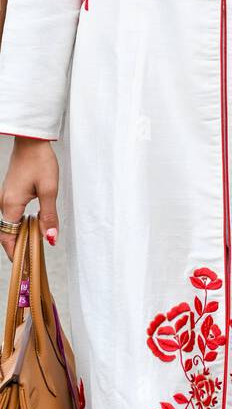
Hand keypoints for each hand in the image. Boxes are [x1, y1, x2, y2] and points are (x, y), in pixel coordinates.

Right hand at [0, 136, 58, 260]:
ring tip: (36, 246)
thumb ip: (49, 216)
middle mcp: (4, 204)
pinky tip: (34, 226)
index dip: (16, 253)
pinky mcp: (11, 192)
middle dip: (19, 247)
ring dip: (22, 235)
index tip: (25, 267)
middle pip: (8, 233)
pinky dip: (22, 224)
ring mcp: (6, 198)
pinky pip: (13, 214)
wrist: (32, 141)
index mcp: (10, 206)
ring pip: (11, 224)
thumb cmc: (40, 162)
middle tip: (33, 260)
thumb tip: (49, 238)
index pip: (9, 238)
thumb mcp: (49, 190)